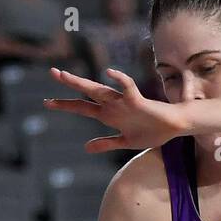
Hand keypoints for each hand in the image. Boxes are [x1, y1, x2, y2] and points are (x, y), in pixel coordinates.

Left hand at [44, 67, 189, 153]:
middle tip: (52, 73)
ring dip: (82, 83)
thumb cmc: (152, 132)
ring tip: (66, 76)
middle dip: (70, 85)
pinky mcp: (138, 101)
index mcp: (109, 116)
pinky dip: (119, 79)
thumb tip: (85, 147)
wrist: (174, 127)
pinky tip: (109, 72)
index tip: (47, 102)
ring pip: (100, 89)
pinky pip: (128, 87)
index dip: (65, 105)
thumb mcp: (125, 142)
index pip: (83, 108)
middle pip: (87, 94)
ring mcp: (124, 102)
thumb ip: (106, 143)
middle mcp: (113, 106)